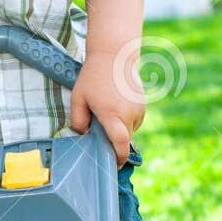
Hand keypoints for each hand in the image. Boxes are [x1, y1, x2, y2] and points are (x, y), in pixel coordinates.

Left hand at [69, 49, 144, 166]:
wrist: (115, 55)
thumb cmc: (93, 76)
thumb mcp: (78, 98)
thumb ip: (78, 120)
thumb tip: (84, 135)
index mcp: (112, 113)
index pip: (121, 143)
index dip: (119, 158)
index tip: (114, 165)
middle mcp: (129, 114)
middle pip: (124, 140)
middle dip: (113, 142)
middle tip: (99, 132)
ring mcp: (139, 109)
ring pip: (129, 130)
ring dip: (119, 129)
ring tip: (106, 111)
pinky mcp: (143, 105)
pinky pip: (134, 121)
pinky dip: (125, 120)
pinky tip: (115, 105)